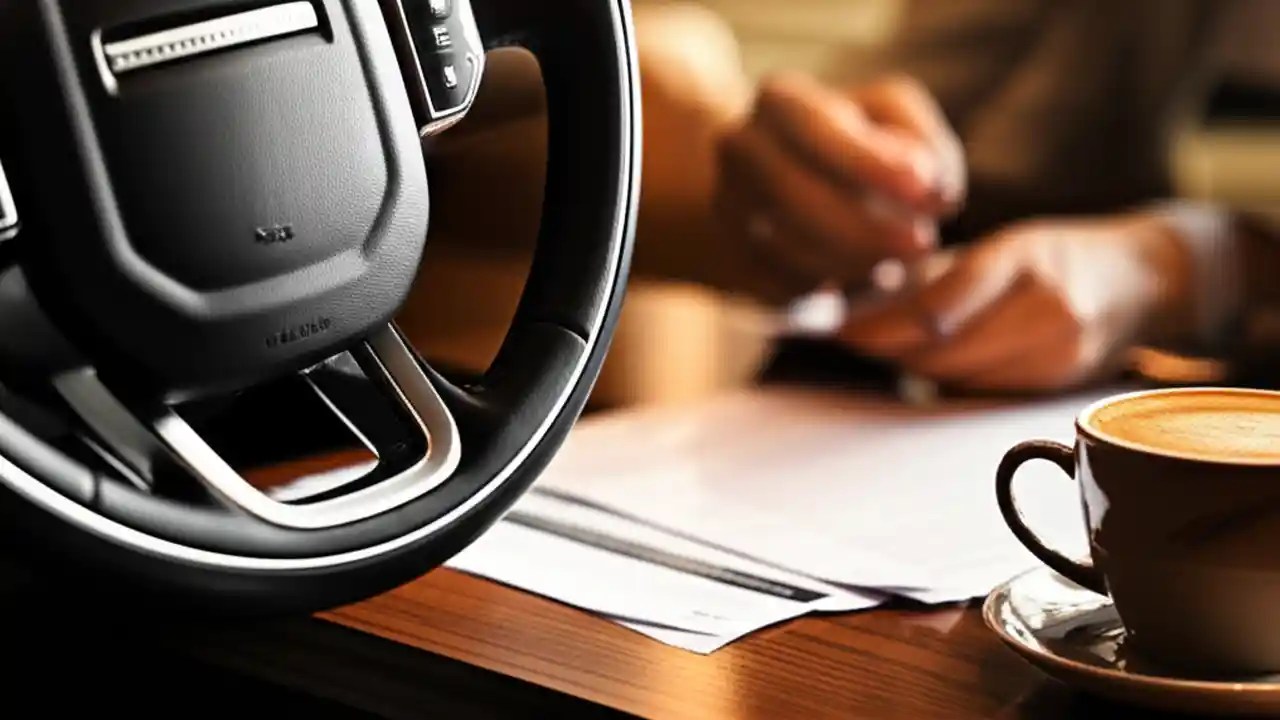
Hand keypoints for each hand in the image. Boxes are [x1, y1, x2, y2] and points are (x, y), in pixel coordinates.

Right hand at [715, 72, 966, 297]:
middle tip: (924, 245)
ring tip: (897, 262)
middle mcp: (741, 150)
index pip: (816, 128)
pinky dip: (831, 288)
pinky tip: (862, 277)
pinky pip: (785, 288)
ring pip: (790, 249)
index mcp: (780, 101)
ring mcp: (728, 209)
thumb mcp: (894, 117)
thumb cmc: (856, 143)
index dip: (869, 161)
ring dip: (854, 263)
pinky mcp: (733, 263)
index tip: (922, 187)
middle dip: (866, 228)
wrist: (781, 183)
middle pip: (796, 196)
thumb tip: (936, 191)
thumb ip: (923, 141)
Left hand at [838, 215, 1189, 393]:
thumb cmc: (1058, 256)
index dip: (881, 326)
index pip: (936, 306)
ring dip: (911, 369)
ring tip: (876, 355)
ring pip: (957, 376)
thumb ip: (936, 275)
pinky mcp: (1059, 382)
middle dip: (888, 350)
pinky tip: (924, 369)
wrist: (1144, 280)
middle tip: (848, 344)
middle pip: (941, 349)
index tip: (839, 330)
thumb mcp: (1003, 244)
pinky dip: (947, 381)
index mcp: (1022, 258)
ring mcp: (1057, 350)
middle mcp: (1044, 306)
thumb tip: (859, 303)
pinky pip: (982, 389)